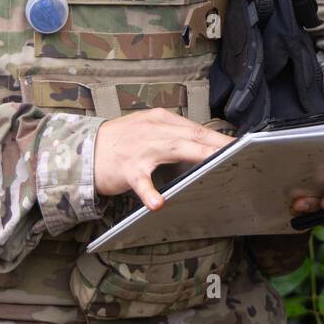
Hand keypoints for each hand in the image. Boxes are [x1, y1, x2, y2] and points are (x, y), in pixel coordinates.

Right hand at [94, 108, 232, 209]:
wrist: (84, 149)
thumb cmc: (121, 141)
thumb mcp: (148, 129)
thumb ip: (173, 134)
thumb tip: (203, 143)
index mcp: (161, 120)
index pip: (196, 128)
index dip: (218, 137)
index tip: (240, 144)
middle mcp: (153, 130)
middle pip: (191, 135)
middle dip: (216, 143)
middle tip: (238, 151)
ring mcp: (140, 149)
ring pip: (173, 149)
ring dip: (196, 155)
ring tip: (215, 163)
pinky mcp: (127, 169)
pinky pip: (141, 182)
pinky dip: (150, 192)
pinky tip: (159, 203)